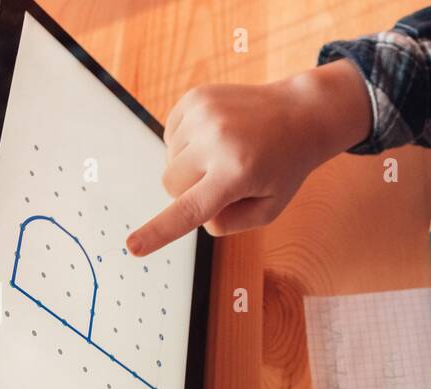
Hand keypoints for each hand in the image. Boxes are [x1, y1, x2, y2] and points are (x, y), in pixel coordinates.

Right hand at [126, 60, 371, 255]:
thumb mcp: (268, 209)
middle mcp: (216, 141)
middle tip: (223, 182)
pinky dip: (187, 144)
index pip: (190, 210)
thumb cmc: (283, 168)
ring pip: (169, 161)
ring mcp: (203, 114)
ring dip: (190, 166)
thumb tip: (194, 216)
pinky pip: (170, 136)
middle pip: (171, 186)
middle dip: (189, 192)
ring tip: (225, 154)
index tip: (133, 247)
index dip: (159, 231)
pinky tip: (215, 138)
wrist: (297, 114)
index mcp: (236, 173)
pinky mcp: (195, 99)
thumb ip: (229, 224)